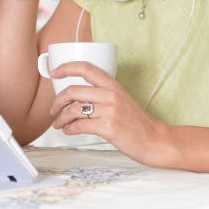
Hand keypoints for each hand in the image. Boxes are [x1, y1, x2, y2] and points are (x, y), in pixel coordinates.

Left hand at [48, 62, 176, 166]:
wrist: (154, 140)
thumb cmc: (137, 122)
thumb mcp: (121, 100)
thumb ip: (102, 94)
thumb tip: (76, 96)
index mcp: (113, 85)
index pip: (86, 68)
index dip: (66, 68)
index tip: (54, 72)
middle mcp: (110, 95)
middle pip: (73, 91)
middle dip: (57, 101)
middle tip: (53, 109)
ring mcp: (109, 111)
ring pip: (73, 110)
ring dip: (61, 118)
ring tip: (59, 123)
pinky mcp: (108, 128)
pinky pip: (79, 126)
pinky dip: (69, 129)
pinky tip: (68, 131)